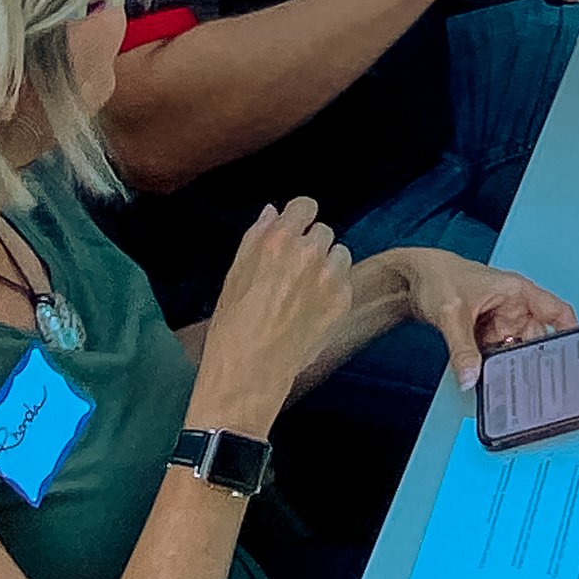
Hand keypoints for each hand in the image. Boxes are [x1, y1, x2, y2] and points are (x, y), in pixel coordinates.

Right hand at [195, 197, 356, 430]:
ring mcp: (329, 278)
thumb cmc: (233, 328)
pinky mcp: (342, 301)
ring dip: (327, 265)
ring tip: (305, 290)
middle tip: (294, 269)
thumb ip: (256, 237)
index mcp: (277, 241)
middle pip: (324, 231)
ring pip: (340, 254)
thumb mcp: (234, 275)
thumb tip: (272, 213)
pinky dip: (334, 289)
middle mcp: (308, 254)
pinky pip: (345, 281)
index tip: (297, 226)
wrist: (249, 373)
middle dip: (311, 245)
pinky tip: (313, 307)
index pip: (305, 205)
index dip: (300, 217)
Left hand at [392, 249, 574, 389]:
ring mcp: (499, 323)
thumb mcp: (452, 313)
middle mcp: (513, 308)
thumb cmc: (438, 277)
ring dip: (511, 368)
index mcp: (517, 292)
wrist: (411, 280)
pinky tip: (492, 381)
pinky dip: (494, 368)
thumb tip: (471, 377)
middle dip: (535, 362)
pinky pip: (496, 356)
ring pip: (515, 352)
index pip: (556, 311)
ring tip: (513, 388)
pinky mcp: (484, 335)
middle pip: (536, 340)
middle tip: (538, 386)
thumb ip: (462, 348)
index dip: (571, 333)